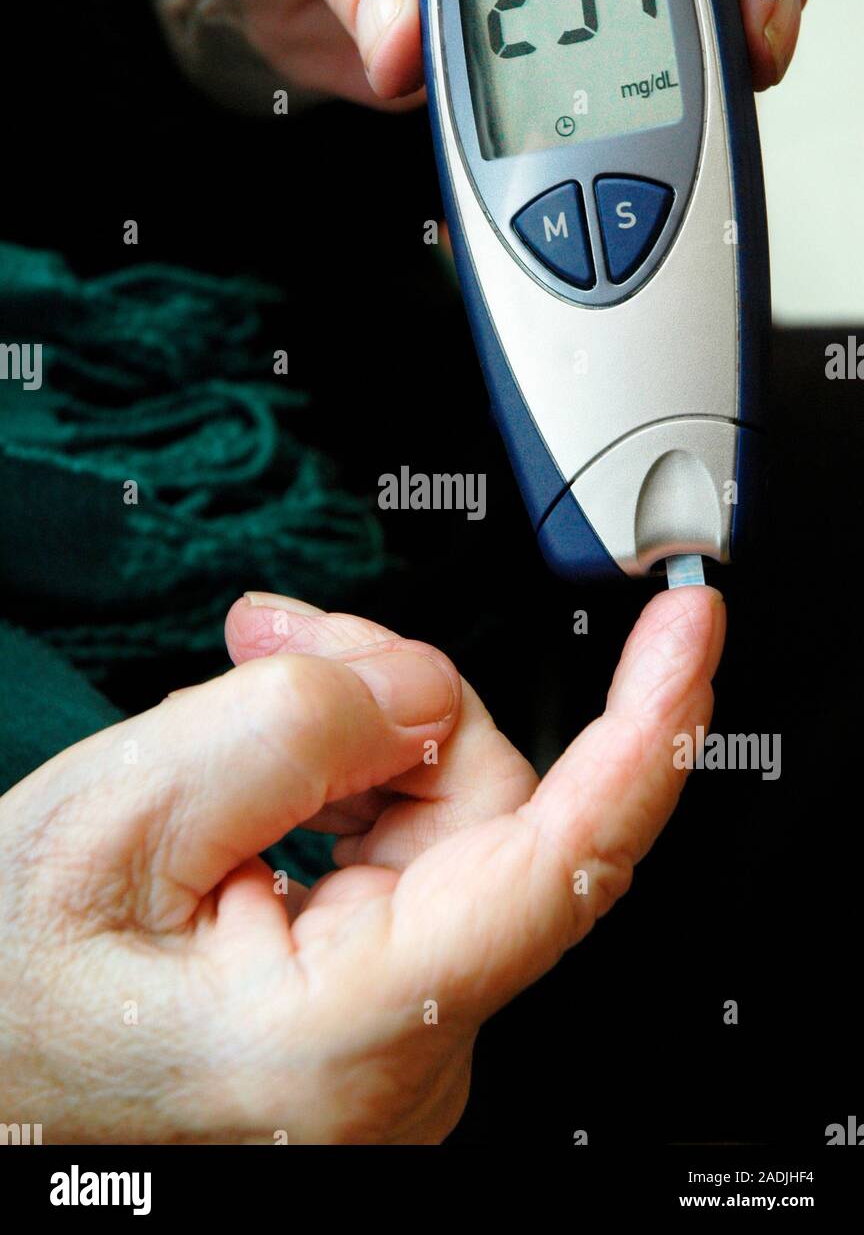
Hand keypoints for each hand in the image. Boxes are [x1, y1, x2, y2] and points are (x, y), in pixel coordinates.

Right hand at [0, 586, 723, 1142]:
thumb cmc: (16, 982)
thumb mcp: (110, 824)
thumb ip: (281, 731)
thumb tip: (412, 689)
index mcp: (351, 1030)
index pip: (560, 868)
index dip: (646, 730)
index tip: (686, 629)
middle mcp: (411, 1048)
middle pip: (490, 802)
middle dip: (393, 686)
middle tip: (276, 637)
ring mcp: (410, 1026)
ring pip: (455, 810)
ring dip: (359, 720)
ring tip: (250, 678)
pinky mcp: (394, 994)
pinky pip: (419, 844)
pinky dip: (353, 771)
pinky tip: (273, 757)